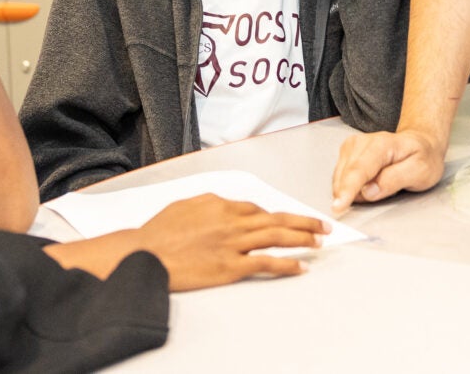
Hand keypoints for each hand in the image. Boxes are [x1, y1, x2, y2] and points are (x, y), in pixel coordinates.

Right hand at [133, 194, 329, 290]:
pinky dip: (287, 264)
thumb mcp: (186, 204)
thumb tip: (224, 204)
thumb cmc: (160, 232)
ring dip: (303, 238)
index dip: (277, 216)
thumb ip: (210, 202)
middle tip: (323, 226)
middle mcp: (232, 221)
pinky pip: (266, 263)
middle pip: (276, 219)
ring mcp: (233, 244)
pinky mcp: (231, 266)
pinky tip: (301, 266)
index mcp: (221, 204)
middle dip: (304, 222)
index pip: (258, 209)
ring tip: (319, 241)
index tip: (288, 221)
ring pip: (277, 237)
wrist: (146, 253)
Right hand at [330, 129, 444, 213]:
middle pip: (345, 175)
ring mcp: (352, 146)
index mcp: (382, 144)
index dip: (348, 189)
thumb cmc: (421, 158)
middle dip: (351, 194)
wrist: (420, 143)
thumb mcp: (420, 172)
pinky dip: (349, 187)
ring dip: (351, 190)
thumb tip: (368, 192)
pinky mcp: (347, 152)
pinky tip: (368, 184)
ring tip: (379, 186)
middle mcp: (362, 142)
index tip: (339, 206)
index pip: (359, 170)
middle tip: (379, 195)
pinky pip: (340, 177)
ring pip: (339, 177)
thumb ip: (394, 180)